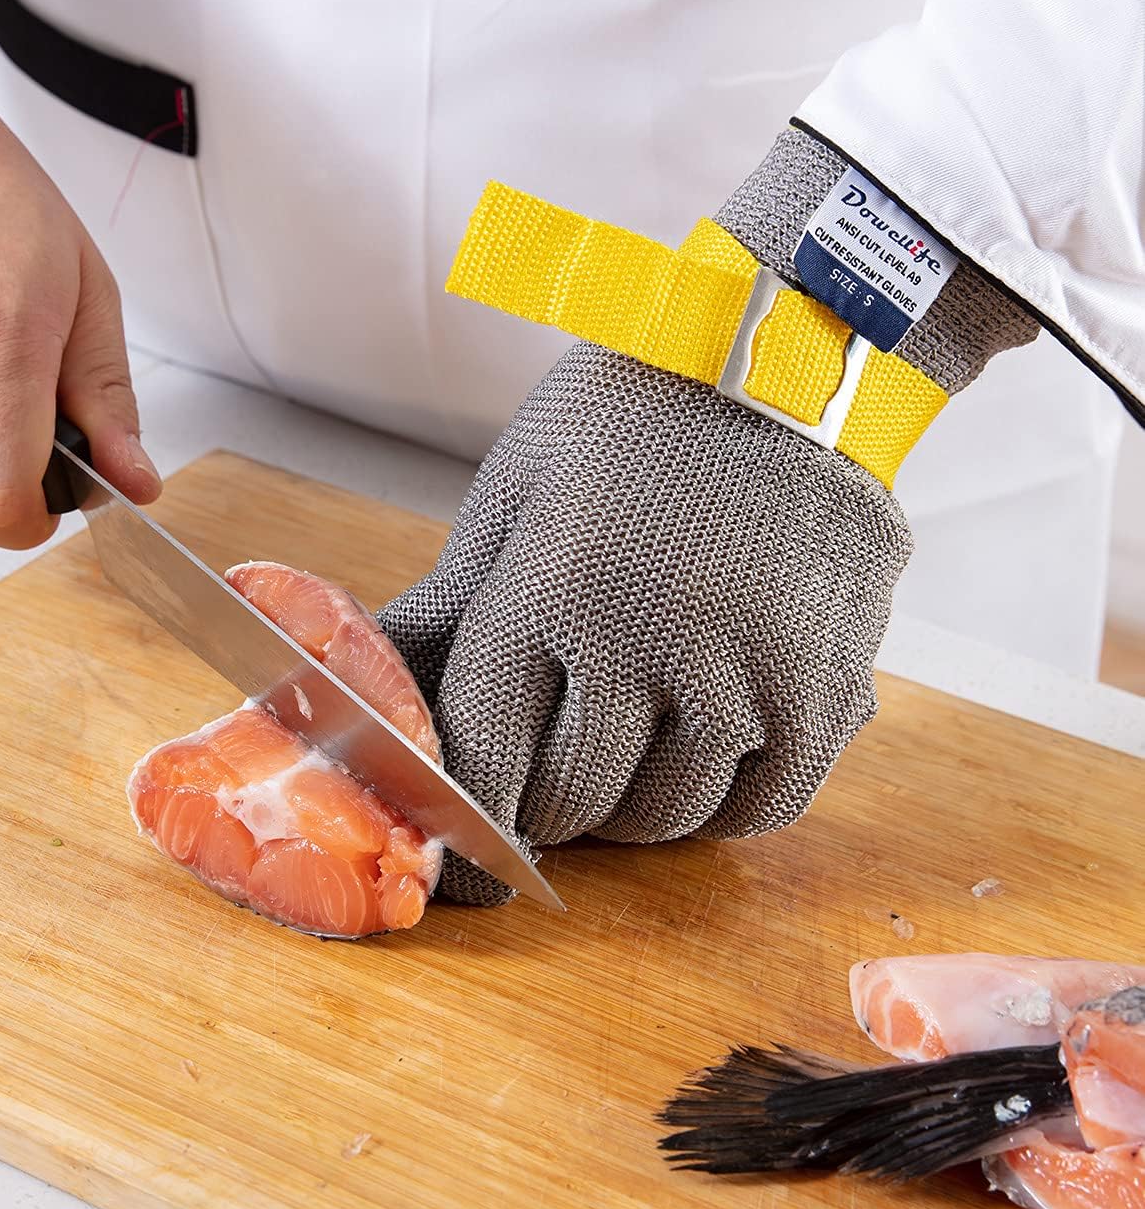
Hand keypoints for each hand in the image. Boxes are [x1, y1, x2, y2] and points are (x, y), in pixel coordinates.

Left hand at [378, 343, 912, 903]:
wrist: (792, 358)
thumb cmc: (630, 421)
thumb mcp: (517, 491)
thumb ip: (452, 604)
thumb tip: (379, 683)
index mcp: (553, 587)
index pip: (488, 757)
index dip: (468, 816)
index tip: (466, 849)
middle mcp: (650, 641)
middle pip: (575, 799)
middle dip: (544, 810)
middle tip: (545, 785)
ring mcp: (749, 670)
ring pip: (667, 815)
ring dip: (629, 811)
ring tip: (624, 762)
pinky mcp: (829, 686)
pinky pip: (763, 807)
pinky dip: (719, 808)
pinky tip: (699, 763)